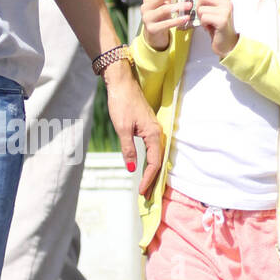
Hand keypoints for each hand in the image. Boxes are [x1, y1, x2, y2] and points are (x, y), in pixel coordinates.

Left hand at [102, 59, 163, 196]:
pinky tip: (145, 168)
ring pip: (156, 156)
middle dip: (152, 180)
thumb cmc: (121, 103)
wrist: (122, 83)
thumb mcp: (122, 129)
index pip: (154, 163)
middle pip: (158, 162)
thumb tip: (132, 168)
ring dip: (152, 172)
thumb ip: (128, 149)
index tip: (142, 191)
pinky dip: (150, 162)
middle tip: (145, 196)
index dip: (149, 179)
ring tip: (146, 186)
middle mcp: (157, 133)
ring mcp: (154, 130)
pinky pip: (153, 149)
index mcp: (153, 134)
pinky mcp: (148, 128)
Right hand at [140, 0, 192, 50]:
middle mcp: (145, 7)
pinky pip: (166, 23)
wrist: (154, 36)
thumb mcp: (164, 3)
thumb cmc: (161, 17)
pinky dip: (177, 20)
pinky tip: (186, 18)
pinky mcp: (152, 29)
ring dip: (178, 6)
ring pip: (164, 9)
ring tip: (189, 5)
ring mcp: (147, 18)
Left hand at [194, 0, 238, 57]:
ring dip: (201, 17)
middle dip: (199, 7)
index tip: (202, 0)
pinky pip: (204, 17)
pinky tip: (209, 27)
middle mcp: (227, 2)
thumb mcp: (213, 10)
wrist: (226, 44)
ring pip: (201, 8)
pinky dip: (203, 24)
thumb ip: (208, 0)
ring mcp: (225, 11)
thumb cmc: (216, 27)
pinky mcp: (222, 20)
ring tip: (208, 23)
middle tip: (204, 16)